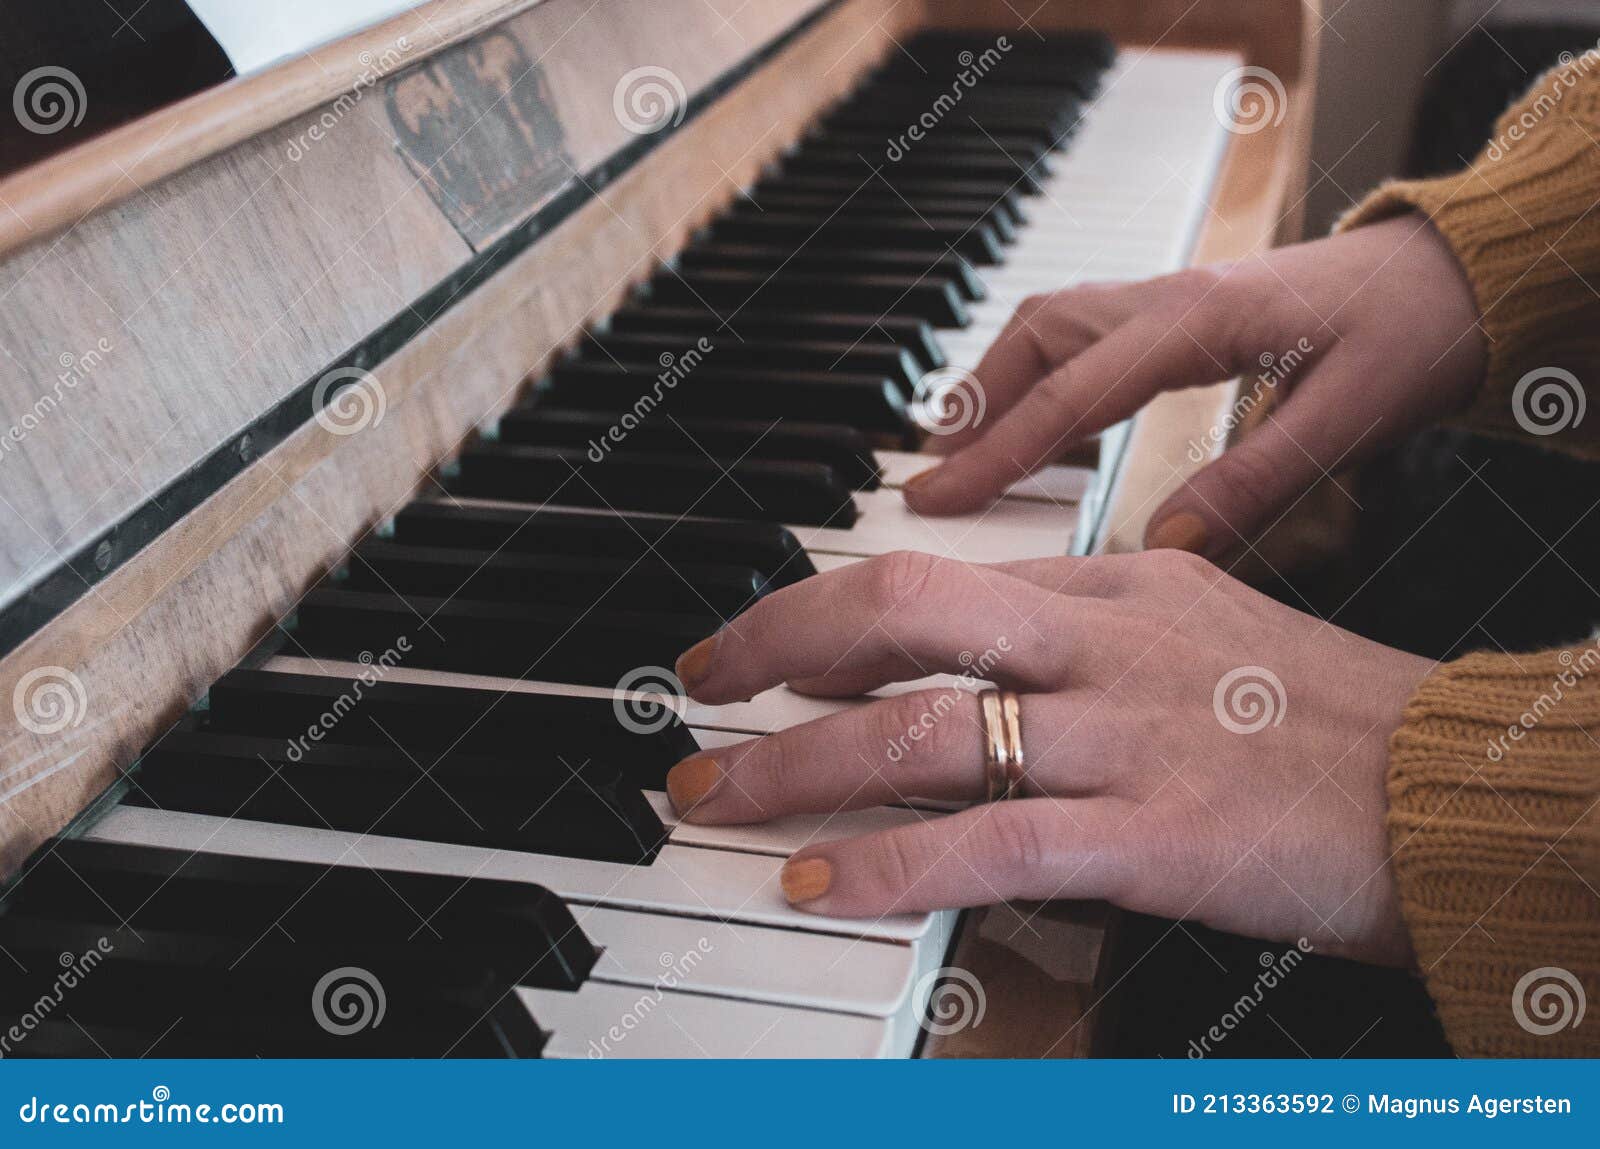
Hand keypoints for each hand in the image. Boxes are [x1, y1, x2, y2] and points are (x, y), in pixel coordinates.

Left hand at [666, 549, 1432, 965]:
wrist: (1454, 784)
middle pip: (902, 609)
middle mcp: (1105, 641)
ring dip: (794, 763)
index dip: (825, 610)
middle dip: (776, 644)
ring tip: (718, 796)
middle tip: (700, 685)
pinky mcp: (1151, 835)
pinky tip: (820, 879)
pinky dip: (885, 863)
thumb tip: (983, 677)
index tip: (761, 645)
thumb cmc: (1330, 719)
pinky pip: (987, 842)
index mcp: (1119, 583)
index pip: (938, 574)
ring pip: (920, 729)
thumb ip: (1091, 641)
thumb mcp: (1206, 635)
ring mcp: (1124, 734)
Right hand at [903, 214, 1485, 558]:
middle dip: (971, 406)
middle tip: (930, 477)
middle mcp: (1171, 297)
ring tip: (964, 454)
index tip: (936, 499)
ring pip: (1050, 328)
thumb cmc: (1415, 333)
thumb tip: (1165, 544)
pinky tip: (1047, 429)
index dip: (995, 453)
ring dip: (997, 385)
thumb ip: (1255, 480)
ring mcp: (1172, 297)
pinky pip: (1086, 337)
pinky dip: (1043, 378)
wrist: (1459, 275)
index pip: (1069, 393)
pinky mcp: (1183, 313)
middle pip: (1034, 337)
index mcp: (1200, 321)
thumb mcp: (1350, 417)